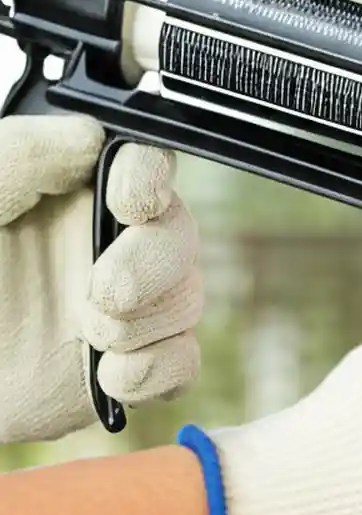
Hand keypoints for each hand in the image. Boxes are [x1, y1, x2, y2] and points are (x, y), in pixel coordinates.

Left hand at [0, 116, 202, 442]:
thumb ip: (22, 154)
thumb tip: (90, 137)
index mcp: (69, 197)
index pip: (144, 163)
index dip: (151, 179)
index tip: (130, 204)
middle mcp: (103, 246)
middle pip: (180, 234)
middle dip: (153, 266)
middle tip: (104, 293)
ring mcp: (121, 308)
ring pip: (187, 297)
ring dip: (147, 322)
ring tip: (92, 334)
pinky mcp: (128, 365)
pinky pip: (183, 360)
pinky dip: (158, 370)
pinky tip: (112, 376)